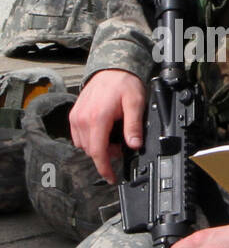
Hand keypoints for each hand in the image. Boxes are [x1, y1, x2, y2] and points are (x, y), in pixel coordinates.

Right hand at [69, 69, 146, 184]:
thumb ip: (133, 126)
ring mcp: (75, 117)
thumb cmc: (124, 84)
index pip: (97, 151)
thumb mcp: (135, 104)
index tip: (111, 178)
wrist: (111, 69)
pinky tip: (105, 131)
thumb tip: (134, 145)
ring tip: (114, 136)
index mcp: (97, 118)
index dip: (104, 168)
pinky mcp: (74, 115)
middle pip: (91, 150)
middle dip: (106, 155)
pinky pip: (79, 136)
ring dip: (99, 146)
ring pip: (84, 144)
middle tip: (122, 146)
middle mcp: (82, 119)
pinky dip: (92, 138)